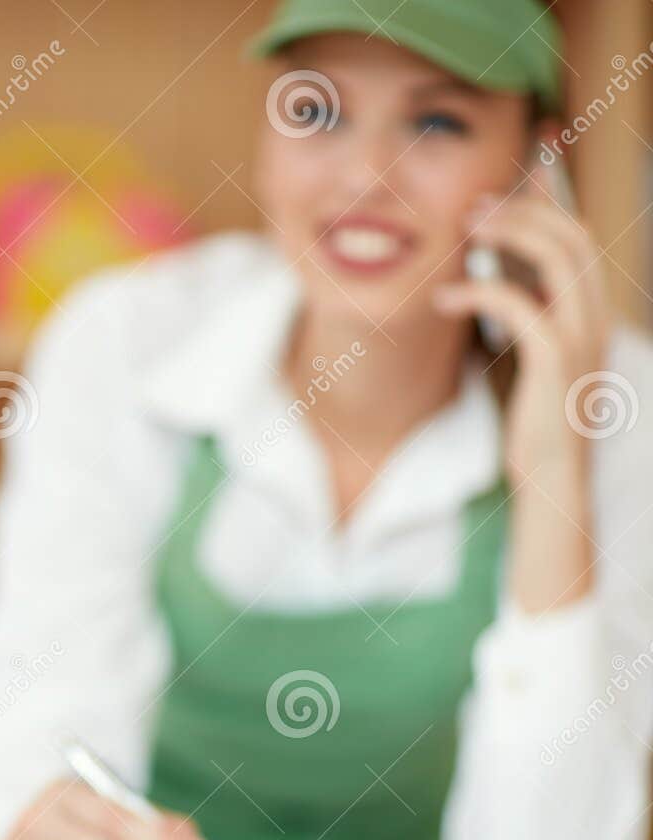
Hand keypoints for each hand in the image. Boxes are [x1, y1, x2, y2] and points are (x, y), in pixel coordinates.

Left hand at [433, 184, 610, 483]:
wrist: (551, 477)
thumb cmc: (532, 414)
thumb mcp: (526, 348)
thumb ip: (519, 303)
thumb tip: (492, 260)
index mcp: (590, 308)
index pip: (578, 236)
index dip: (553, 195)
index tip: (521, 162)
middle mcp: (596, 315)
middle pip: (574, 235)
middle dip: (527, 207)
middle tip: (475, 199)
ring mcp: (583, 337)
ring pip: (561, 259)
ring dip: (511, 234)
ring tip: (464, 227)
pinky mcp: (557, 362)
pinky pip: (522, 308)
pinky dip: (481, 290)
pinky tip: (444, 295)